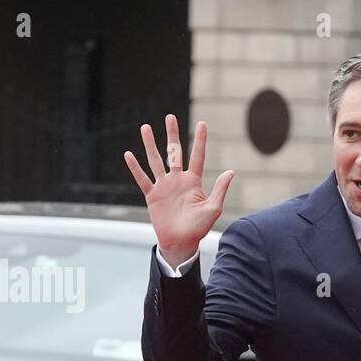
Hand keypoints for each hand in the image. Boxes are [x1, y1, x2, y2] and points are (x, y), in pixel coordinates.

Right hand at [123, 114, 234, 267]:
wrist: (181, 243)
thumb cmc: (198, 228)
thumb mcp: (212, 208)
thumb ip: (220, 189)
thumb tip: (231, 171)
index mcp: (193, 182)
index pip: (197, 156)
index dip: (200, 140)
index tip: (203, 124)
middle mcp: (177, 180)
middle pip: (174, 152)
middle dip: (172, 135)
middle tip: (170, 117)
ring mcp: (163, 186)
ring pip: (155, 161)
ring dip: (150, 145)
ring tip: (146, 128)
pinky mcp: (152, 195)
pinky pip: (142, 179)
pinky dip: (135, 167)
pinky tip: (129, 154)